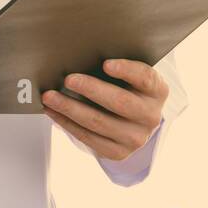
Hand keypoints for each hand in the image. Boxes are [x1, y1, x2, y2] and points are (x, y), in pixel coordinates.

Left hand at [41, 59, 167, 160]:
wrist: (132, 120)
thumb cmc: (125, 87)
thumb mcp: (128, 75)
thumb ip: (114, 66)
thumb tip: (80, 54)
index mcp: (158, 91)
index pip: (145, 78)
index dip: (127, 70)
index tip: (106, 63)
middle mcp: (151, 116)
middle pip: (120, 102)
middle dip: (91, 89)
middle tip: (68, 79)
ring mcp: (136, 138)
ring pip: (99, 122)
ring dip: (70, 108)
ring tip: (50, 96)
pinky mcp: (118, 152)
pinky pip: (88, 138)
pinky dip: (67, 123)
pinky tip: (53, 112)